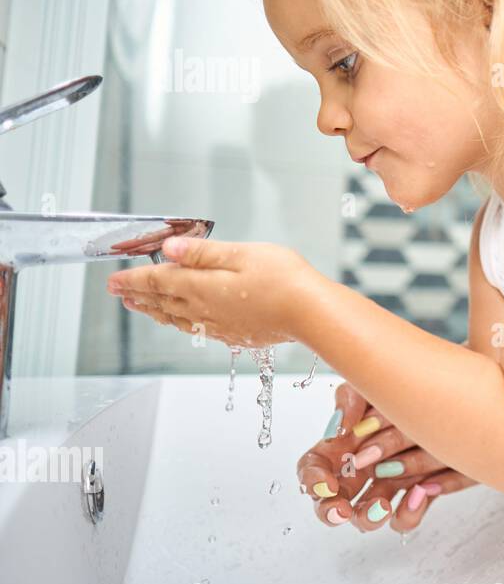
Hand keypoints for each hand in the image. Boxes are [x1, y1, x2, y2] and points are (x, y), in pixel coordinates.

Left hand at [106, 237, 320, 347]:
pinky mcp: (236, 334)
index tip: (113, 278)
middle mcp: (205, 310)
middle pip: (163, 302)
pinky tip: (183, 322)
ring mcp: (220, 325)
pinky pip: (197, 329)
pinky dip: (180, 323)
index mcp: (202, 287)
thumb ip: (203, 253)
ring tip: (140, 306)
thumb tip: (170, 249)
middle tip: (118, 292)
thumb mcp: (242, 254)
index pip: (158, 281)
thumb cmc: (284, 280)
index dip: (133, 278)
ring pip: (176, 318)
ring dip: (154, 311)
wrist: (311, 314)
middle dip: (138, 295)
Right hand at [297, 382, 477, 532]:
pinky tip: (421, 492)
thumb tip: (338, 428)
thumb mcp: (376, 385)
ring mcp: (389, 483)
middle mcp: (363, 469)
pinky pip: (407, 516)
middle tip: (343, 511)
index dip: (313, 480)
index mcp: (345, 444)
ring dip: (369, 516)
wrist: (457, 395)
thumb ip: (350, 399)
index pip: (315, 468)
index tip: (326, 485)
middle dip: (331, 511)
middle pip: (333, 502)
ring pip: (368, 516)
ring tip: (383, 506)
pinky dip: (409, 512)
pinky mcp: (419, 492)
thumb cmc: (410, 388)